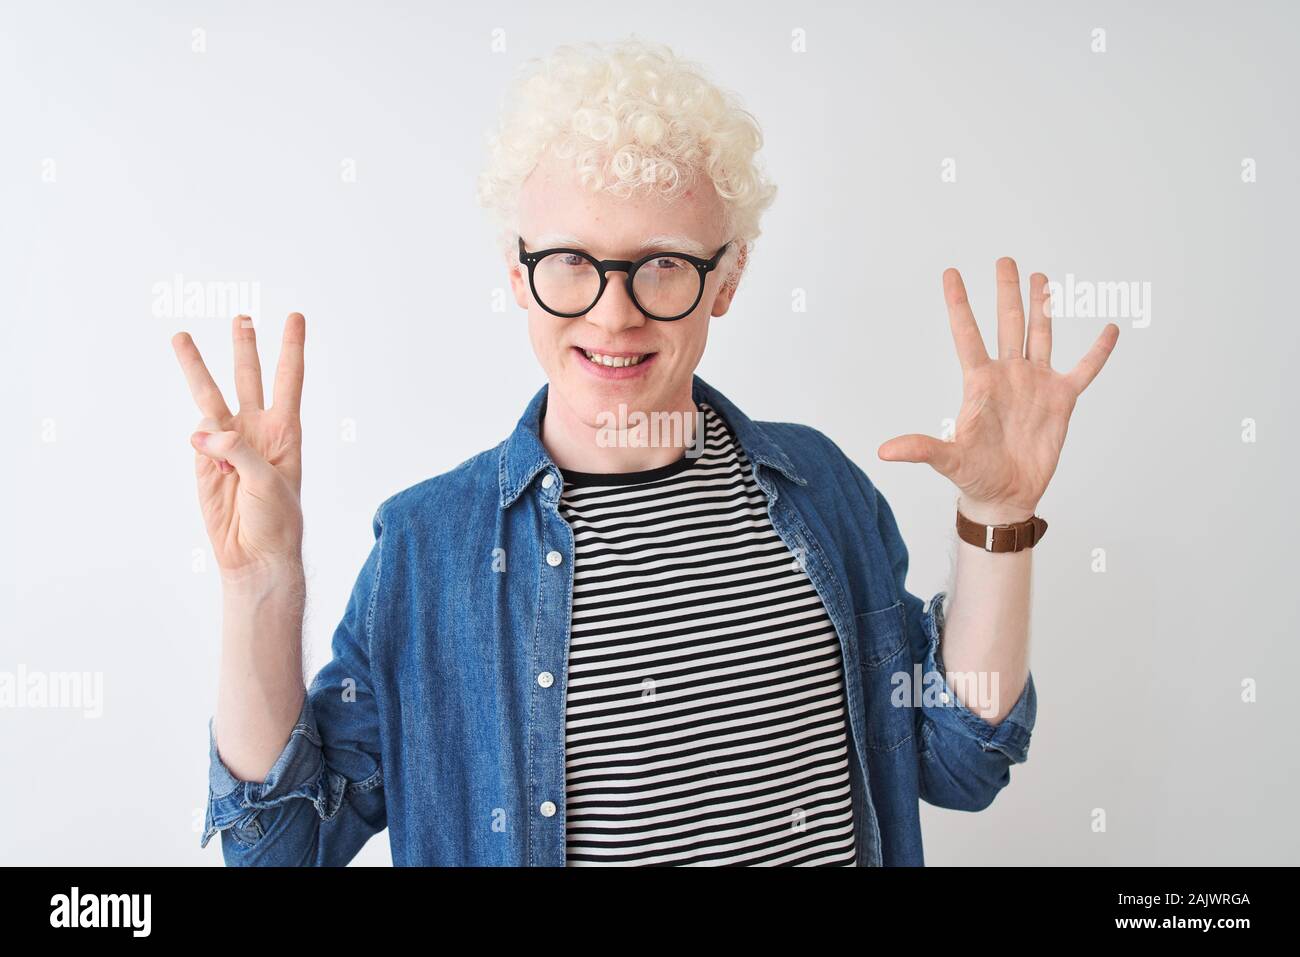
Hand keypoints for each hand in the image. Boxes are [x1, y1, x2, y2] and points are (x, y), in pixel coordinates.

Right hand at [171, 314, 306, 577]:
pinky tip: (212, 458)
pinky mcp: (204, 459)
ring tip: (181, 337)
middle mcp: (257, 430)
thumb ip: (238, 451)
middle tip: (243, 318)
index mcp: (285, 431)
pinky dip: (202, 440)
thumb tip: (202, 432)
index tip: (296, 317)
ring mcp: (229, 443)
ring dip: (198, 367)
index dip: (291, 348)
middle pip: (250, 378)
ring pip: (211, 396)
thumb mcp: (268, 482)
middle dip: (246, 348)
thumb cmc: (275, 519)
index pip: (289, 380)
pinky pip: (199, 435)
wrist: (254, 554)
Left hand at [878, 258, 1117, 521]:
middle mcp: (1008, 375)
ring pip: (1040, 335)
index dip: (959, 303)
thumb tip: (884, 451)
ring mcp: (1035, 384)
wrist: (1005, 495)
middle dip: (1006, 292)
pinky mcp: (1061, 400)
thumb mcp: (947, 459)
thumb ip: (920, 448)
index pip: (967, 334)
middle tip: (1004, 260)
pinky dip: (1098, 352)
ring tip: (1040, 277)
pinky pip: (1084, 370)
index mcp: (980, 382)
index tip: (950, 273)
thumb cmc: (973, 476)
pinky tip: (1109, 329)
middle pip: (1008, 324)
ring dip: (1042, 307)